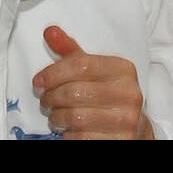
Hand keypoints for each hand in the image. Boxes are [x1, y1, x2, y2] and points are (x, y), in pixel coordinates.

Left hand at [33, 26, 153, 138]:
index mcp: (123, 69)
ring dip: (56, 117)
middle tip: (44, 100)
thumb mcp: (92, 70)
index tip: (38, 81)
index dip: (53, 73)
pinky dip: (68, 134)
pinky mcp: (121, 140)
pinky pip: (82, 137)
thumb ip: (70, 51)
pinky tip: (68, 129)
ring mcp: (127, 120)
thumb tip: (50, 32)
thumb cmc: (107, 94)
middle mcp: (129, 94)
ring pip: (75, 117)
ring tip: (54, 115)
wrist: (134, 126)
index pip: (80, 65)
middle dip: (51, 97)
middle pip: (74, 92)